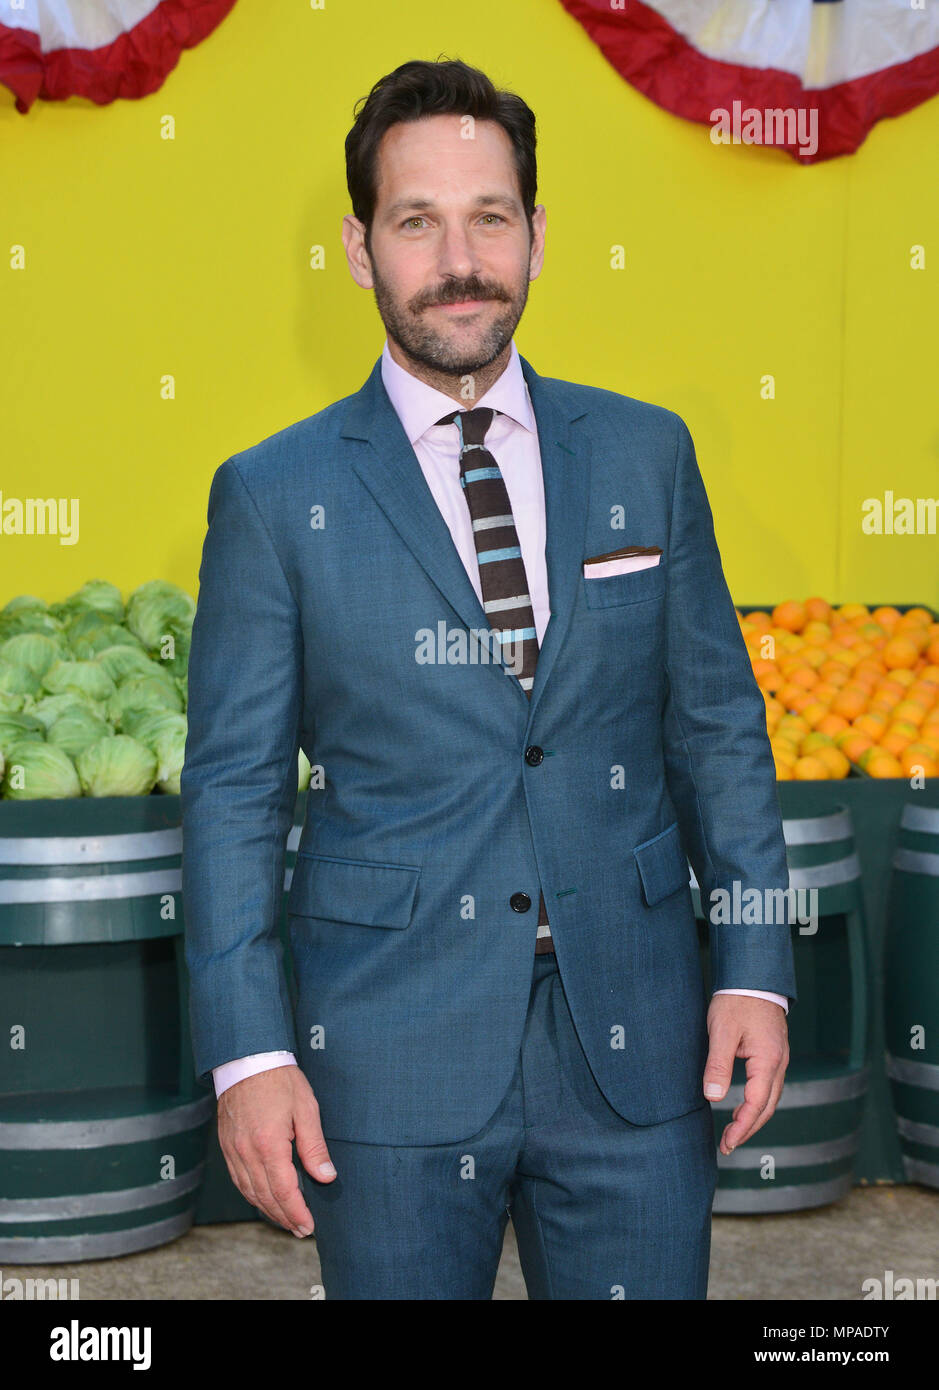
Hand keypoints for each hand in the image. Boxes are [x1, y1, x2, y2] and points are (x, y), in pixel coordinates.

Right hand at [217, 1064, 336, 1235]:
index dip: (297, 1212)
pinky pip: (238, 1180)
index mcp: (269, 1145)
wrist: (246, 1059)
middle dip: (285, 1217)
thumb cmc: (279, 1080)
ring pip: (249, 1192)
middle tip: (301, 1229)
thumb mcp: (306, 1109)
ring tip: (286, 1220)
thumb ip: (314, 1147)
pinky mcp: (227, 1146)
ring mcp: (233, 1151)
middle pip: (265, 1197)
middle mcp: (246, 1153)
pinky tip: (263, 1199)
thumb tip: (326, 1176)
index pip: (284, 1191)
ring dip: (268, 1210)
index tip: (309, 1226)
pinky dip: (252, 1195)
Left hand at [702, 995, 788, 1154]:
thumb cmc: (737, 1001)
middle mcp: (779, 1063)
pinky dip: (758, 1102)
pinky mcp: (774, 1054)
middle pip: (767, 1107)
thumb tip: (713, 1097)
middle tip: (727, 1145)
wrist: (754, 977)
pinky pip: (769, 1086)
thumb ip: (718, 1065)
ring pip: (770, 1098)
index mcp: (768, 1060)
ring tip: (733, 1132)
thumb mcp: (722, 1032)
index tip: (726, 1143)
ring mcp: (779, 1059)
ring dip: (754, 1118)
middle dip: (748, 1129)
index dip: (741, 1128)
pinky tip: (744, 1106)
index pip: (756, 1105)